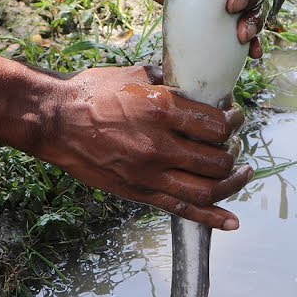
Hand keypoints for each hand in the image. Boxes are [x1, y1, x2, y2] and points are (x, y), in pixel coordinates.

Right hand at [40, 65, 251, 229]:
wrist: (54, 121)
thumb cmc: (91, 93)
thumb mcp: (134, 75)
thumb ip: (169, 80)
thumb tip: (194, 83)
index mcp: (161, 110)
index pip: (216, 125)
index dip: (232, 122)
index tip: (234, 118)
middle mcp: (159, 145)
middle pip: (217, 159)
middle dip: (232, 151)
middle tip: (233, 143)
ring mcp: (149, 174)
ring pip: (207, 190)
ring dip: (231, 183)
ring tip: (241, 174)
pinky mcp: (139, 193)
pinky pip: (183, 210)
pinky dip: (212, 218)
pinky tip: (232, 222)